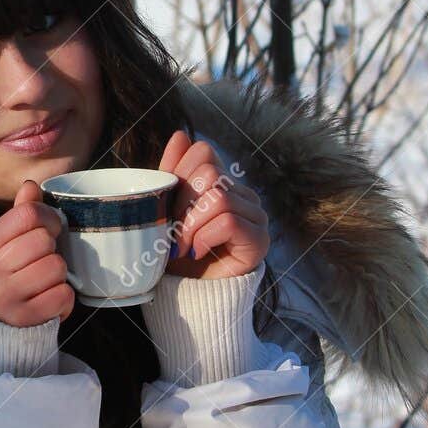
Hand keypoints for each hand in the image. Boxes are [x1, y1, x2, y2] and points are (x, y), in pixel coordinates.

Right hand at [0, 179, 75, 325]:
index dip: (47, 217)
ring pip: (56, 267)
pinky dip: (63, 296)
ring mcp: (6, 297)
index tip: (49, 228)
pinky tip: (48, 298)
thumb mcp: (1, 242)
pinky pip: (63, 295)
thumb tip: (31, 186)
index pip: (27, 215)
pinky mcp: (24, 318)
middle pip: (44, 241)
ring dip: (58, 272)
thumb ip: (18, 214)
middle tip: (42, 257)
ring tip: (43, 279)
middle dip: (51, 248)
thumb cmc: (1, 273)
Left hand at [158, 130, 269, 280]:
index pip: (203, 152)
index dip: (179, 175)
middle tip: (174, 230)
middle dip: (182, 203)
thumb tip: (180, 135)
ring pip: (218, 198)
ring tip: (183, 246)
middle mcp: (243, 193)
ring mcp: (255, 214)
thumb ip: (173, 173)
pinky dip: (204, 237)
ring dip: (190, 225)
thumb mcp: (168, 208)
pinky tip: (198, 252)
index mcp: (222, 181)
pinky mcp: (259, 238)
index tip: (168, 207)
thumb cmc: (179, 251)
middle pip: (210, 172)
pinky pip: (228, 221)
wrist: (191, 293)